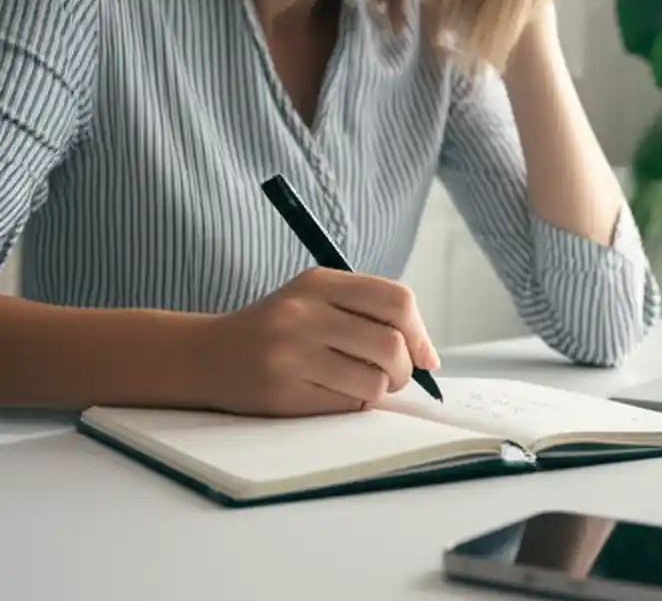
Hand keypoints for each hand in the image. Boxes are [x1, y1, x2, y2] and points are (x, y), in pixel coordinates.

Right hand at [193, 268, 439, 416]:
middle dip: (403, 369)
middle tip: (392, 377)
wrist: (207, 355)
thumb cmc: (278, 329)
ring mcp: (291, 354)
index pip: (396, 300)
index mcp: (319, 282)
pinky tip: (333, 394)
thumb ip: (369, 313)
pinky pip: (346, 405)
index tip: (423, 356)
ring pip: (373, 381)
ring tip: (361, 385)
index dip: (420, 332)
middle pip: (391, 344)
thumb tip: (428, 357)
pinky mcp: (283, 393)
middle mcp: (304, 313)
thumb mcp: (316, 299)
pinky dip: (352, 404)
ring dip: (379, 391)